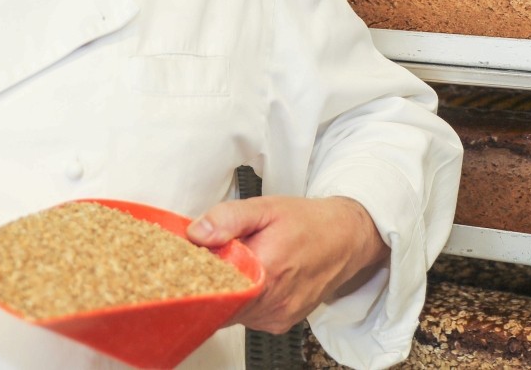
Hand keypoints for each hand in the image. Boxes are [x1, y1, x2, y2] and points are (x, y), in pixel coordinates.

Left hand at [187, 196, 388, 334]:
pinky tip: (248, 279)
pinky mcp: (280, 322)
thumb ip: (228, 219)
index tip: (185, 263)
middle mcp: (273, 300)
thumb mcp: (265, 208)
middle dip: (207, 284)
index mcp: (266, 270)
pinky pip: (247, 317)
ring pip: (232, 312)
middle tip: (205, 260)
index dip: (194, 277)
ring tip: (231, 266)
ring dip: (226, 292)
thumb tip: (197, 233)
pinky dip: (242, 300)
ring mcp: (277, 316)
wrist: (345, 238)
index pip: (212, 288)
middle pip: (220, 303)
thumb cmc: (307, 222)